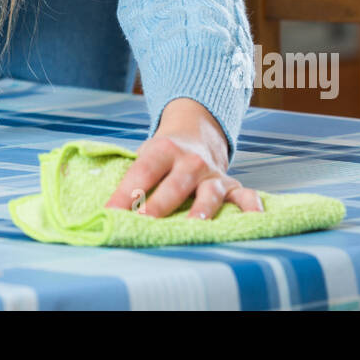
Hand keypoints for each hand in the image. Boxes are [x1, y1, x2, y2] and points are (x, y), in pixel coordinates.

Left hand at [105, 98, 262, 218]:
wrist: (197, 132)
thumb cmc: (162, 155)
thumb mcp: (144, 154)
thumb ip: (130, 177)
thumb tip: (104, 210)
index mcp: (162, 150)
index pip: (141, 173)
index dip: (124, 193)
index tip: (108, 213)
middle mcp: (189, 161)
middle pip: (174, 185)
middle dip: (159, 205)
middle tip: (144, 224)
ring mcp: (212, 174)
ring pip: (208, 193)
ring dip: (201, 211)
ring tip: (193, 228)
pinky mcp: (231, 185)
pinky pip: (244, 196)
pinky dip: (251, 207)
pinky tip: (255, 219)